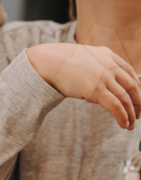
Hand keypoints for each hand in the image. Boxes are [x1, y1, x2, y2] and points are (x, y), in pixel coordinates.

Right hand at [26, 43, 140, 128]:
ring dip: (131, 114)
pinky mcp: (96, 90)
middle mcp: (109, 65)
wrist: (47, 62)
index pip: (131, 72)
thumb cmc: (61, 61)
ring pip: (126, 99)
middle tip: (138, 114)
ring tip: (130, 123)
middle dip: (138, 103)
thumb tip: (103, 79)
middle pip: (133, 86)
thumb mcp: (85, 56)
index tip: (137, 99)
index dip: (137, 88)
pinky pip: (116, 106)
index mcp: (108, 55)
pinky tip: (123, 124)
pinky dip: (123, 117)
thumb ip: (98, 64)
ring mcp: (104, 77)